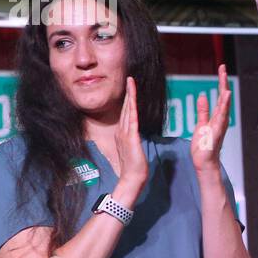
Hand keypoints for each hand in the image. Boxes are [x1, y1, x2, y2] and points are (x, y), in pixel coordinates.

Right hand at [115, 77, 148, 203]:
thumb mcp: (134, 150)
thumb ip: (133, 141)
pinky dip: (132, 107)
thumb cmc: (135, 167)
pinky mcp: (131, 138)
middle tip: (130, 79)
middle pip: (126, 108)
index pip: (127, 112)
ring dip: (130, 96)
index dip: (129, 99)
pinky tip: (133, 99)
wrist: (132, 179)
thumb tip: (135, 136)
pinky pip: (132, 119)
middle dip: (128, 93)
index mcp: (123, 134)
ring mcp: (125, 134)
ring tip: (131, 82)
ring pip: (128, 110)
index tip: (130, 87)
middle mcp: (122, 131)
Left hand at [192, 64, 231, 174]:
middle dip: (223, 82)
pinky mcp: (217, 132)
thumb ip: (203, 111)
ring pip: (224, 106)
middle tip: (223, 67)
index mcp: (217, 117)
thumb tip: (202, 97)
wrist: (205, 163)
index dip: (221, 82)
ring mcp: (220, 125)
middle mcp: (221, 119)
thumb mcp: (201, 125)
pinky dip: (224, 106)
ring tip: (225, 79)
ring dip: (225, 92)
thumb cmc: (204, 147)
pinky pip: (221, 117)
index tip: (221, 69)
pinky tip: (225, 96)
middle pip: (223, 97)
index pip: (219, 96)